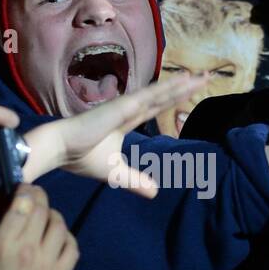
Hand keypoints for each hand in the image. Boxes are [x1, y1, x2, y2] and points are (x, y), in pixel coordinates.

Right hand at [0, 185, 79, 269]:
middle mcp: (27, 249)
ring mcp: (48, 261)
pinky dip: (67, 236)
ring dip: (53, 215)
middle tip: (35, 197)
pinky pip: (72, 245)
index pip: (20, 205)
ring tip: (46, 216)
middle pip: (41, 208)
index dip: (24, 190)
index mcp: (3, 245)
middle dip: (39, 197)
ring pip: (59, 224)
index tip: (21, 189)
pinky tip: (58, 237)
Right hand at [24, 74, 206, 193]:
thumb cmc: (81, 157)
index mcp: (126, 120)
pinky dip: (167, 88)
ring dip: (183, 84)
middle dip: (185, 86)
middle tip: (207, 76)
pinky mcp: (122, 107)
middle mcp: (129, 108)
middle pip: (164, 95)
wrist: (61, 149)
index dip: (174, 98)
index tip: (192, 89)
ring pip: (161, 92)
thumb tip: (155, 193)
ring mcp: (126, 105)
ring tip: (203, 75)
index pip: (156, 106)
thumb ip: (135, 180)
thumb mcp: (116, 173)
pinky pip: (150, 96)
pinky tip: (183, 80)